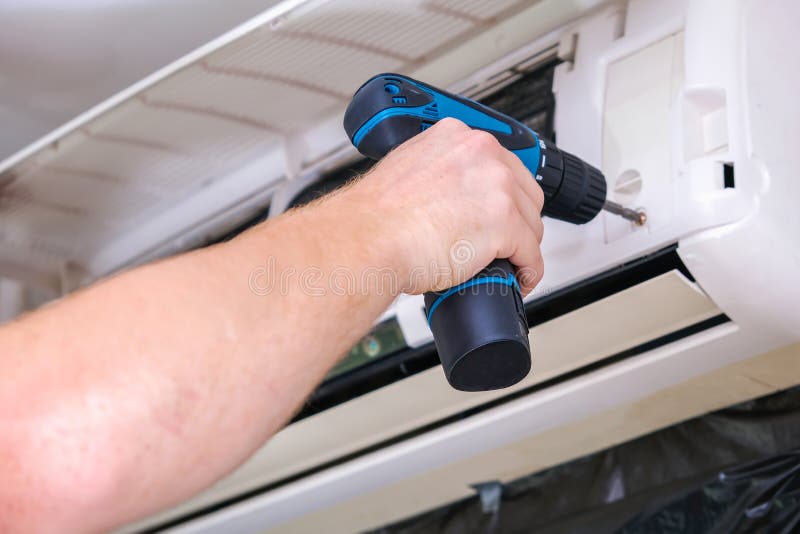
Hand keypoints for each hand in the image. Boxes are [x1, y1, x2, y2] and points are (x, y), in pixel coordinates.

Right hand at [339, 118, 544, 294]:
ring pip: (531, 223)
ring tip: (508, 263)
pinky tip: (519, 278)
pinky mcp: (504, 224)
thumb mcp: (404, 172)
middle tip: (504, 241)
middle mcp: (479, 153)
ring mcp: (496, 186)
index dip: (502, 193)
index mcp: (454, 136)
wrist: (367, 241)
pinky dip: (528, 270)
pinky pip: (530, 254)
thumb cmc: (375, 218)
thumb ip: (432, 173)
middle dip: (517, 219)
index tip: (499, 209)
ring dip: (522, 246)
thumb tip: (445, 197)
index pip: (499, 163)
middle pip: (523, 190)